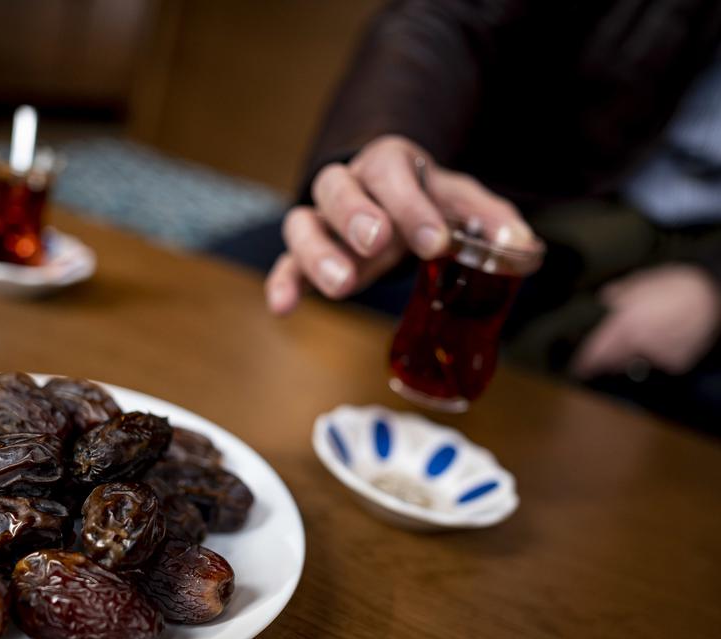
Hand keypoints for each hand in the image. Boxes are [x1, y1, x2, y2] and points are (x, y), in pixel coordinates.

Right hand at [265, 135, 535, 314]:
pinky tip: (285, 306)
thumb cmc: (427, 202)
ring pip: (302, 223)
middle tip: (378, 243)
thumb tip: (521, 246)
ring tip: (342, 286)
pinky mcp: (308, 255)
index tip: (436, 242)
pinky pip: (286, 263)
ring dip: (318, 252)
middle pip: (336, 188)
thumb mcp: (462, 202)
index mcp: (389, 166)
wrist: (394, 202)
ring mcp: (324, 222)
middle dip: (355, 215)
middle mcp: (349, 187)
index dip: (412, 206)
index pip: (392, 172)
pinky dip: (283, 282)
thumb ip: (491, 219)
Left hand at [572, 265, 720, 378]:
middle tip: (606, 353)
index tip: (577, 369)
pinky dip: (659, 354)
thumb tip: (601, 301)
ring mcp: (658, 354)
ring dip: (632, 356)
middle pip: (613, 362)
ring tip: (645, 335)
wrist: (709, 293)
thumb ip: (614, 295)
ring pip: (636, 363)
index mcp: (623, 323)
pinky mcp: (676, 361)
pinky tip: (667, 337)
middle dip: (606, 360)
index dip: (584, 363)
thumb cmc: (672, 284)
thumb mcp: (637, 283)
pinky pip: (660, 362)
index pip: (596, 353)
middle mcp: (638, 343)